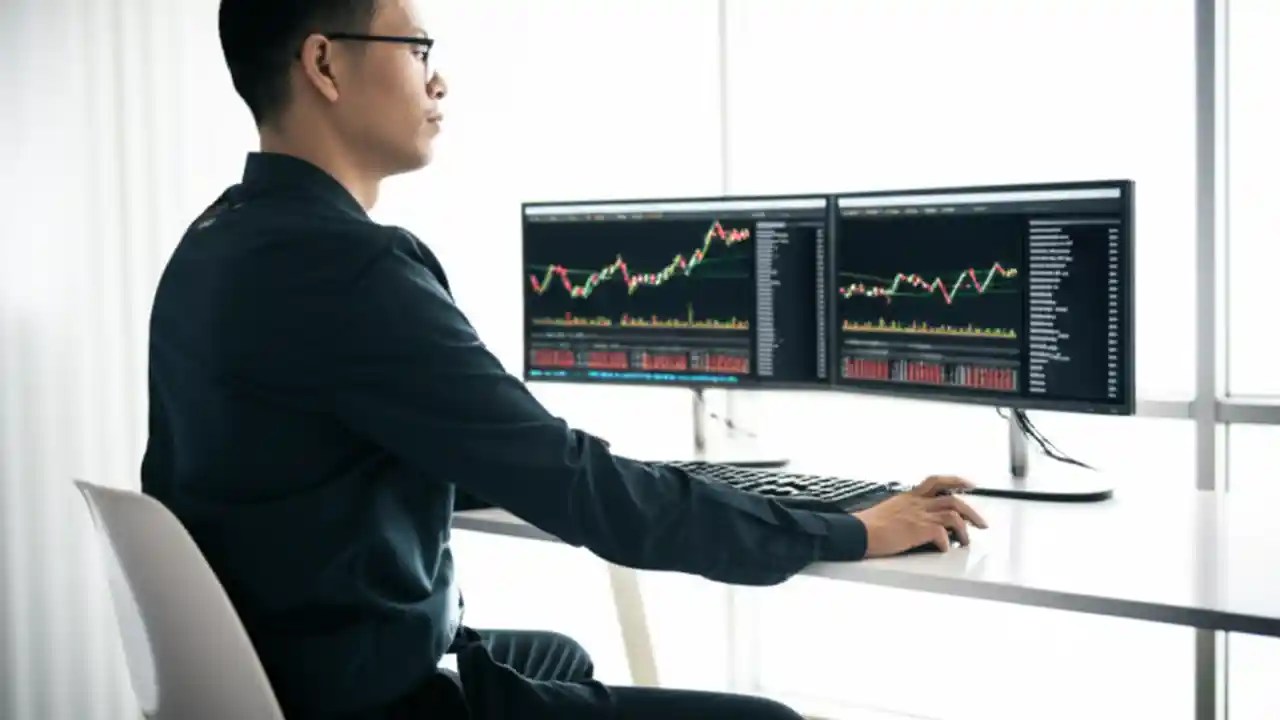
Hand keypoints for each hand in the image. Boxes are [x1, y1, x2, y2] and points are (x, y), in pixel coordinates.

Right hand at [853, 476, 988, 556]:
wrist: (857, 532)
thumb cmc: (867, 526)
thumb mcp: (887, 511)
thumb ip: (904, 512)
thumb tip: (913, 523)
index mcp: (909, 497)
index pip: (936, 482)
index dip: (955, 481)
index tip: (968, 484)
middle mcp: (917, 503)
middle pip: (953, 500)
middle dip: (971, 512)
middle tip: (980, 523)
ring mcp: (919, 516)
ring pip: (953, 515)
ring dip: (965, 529)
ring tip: (967, 540)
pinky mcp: (918, 530)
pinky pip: (943, 534)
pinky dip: (947, 543)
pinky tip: (944, 548)